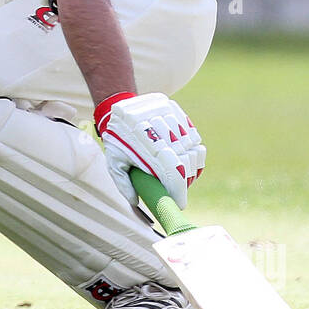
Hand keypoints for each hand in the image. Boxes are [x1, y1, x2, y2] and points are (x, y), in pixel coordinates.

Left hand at [95, 91, 205, 209]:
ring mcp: (170, 117)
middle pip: (186, 160)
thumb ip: (123, 183)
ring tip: (182, 174)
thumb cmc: (116, 141)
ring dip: (191, 165)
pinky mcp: (176, 111)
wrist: (118, 106)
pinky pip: (194, 135)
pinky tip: (185, 158)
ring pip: (193, 147)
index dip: (179, 189)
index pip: (172, 170)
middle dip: (186, 180)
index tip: (179, 203)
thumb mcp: (114, 162)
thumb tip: (136, 202)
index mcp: (143, 143)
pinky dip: (193, 149)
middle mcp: (159, 128)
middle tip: (179, 190)